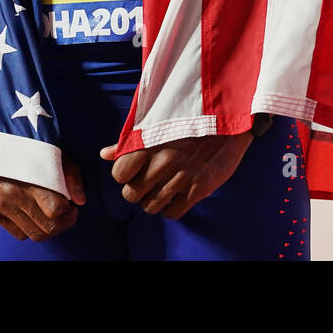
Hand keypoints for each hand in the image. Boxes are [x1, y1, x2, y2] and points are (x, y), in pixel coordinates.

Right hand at [0, 153, 86, 241]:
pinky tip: (35, 216)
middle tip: (67, 213)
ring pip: (33, 234)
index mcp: (28, 179)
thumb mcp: (51, 151)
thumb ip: (70, 175)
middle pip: (47, 227)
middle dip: (63, 223)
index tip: (71, 204)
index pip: (55, 210)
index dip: (68, 211)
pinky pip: (18, 233)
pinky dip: (31, 229)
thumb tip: (81, 201)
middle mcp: (12, 196)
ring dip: (49, 229)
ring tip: (53, 216)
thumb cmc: (23, 145)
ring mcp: (0, 206)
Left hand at [100, 130, 253, 219]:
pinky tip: (177, 194)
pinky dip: (172, 207)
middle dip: (139, 189)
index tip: (135, 170)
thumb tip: (104, 154)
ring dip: (154, 200)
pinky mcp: (198, 189)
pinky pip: (172, 213)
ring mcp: (180, 177)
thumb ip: (128, 141)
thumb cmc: (187, 120)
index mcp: (148, 143)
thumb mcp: (156, 123)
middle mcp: (161, 162)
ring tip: (165, 187)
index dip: (125, 175)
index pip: (119, 174)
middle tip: (150, 180)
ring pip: (150, 207)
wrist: (228, 121)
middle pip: (131, 195)